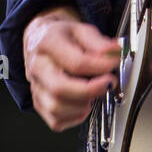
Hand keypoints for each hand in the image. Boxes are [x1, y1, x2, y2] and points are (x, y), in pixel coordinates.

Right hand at [23, 8, 121, 132]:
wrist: (40, 41)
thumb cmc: (61, 36)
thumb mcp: (81, 29)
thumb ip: (98, 42)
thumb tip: (114, 52)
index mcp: (47, 43)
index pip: (76, 62)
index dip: (101, 66)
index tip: (114, 64)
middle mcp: (37, 67)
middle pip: (60, 88)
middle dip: (90, 90)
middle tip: (108, 83)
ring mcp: (36, 87)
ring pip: (57, 108)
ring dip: (83, 105)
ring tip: (94, 92)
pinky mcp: (39, 103)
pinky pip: (56, 121)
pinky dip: (75, 117)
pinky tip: (84, 103)